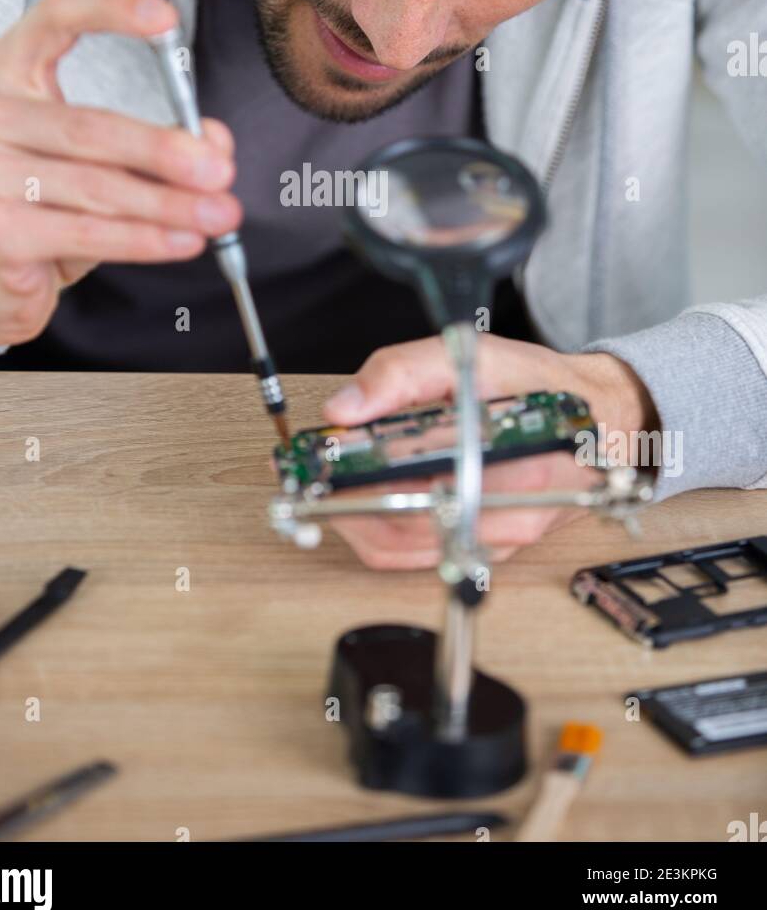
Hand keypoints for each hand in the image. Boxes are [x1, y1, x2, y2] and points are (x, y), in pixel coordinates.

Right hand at [0, 0, 241, 349]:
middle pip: (90, 125)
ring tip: (219, 214)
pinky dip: (145, 239)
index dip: (110, 10)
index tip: (168, 21)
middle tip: (221, 170)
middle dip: (166, 151)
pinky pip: (87, 232)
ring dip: (169, 204)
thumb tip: (214, 141)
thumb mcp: (99, 162)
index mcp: (5, 72)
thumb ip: (156, 142)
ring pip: (97, 185)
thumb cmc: (40, 205)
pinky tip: (183, 241)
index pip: (54, 17)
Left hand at [321, 334, 657, 569]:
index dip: (355, 482)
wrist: (598, 418)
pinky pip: (415, 553)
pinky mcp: (481, 547)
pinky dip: (376, 526)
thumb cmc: (540, 386)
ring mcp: (494, 539)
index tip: (318, 462)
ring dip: (352, 517)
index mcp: (511, 465)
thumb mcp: (474, 355)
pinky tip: (361, 495)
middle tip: (310, 472)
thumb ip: (406, 372)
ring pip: (400, 549)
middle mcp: (507, 516)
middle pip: (400, 529)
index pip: (416, 490)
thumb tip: (346, 407)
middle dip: (342, 501)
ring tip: (327, 480)